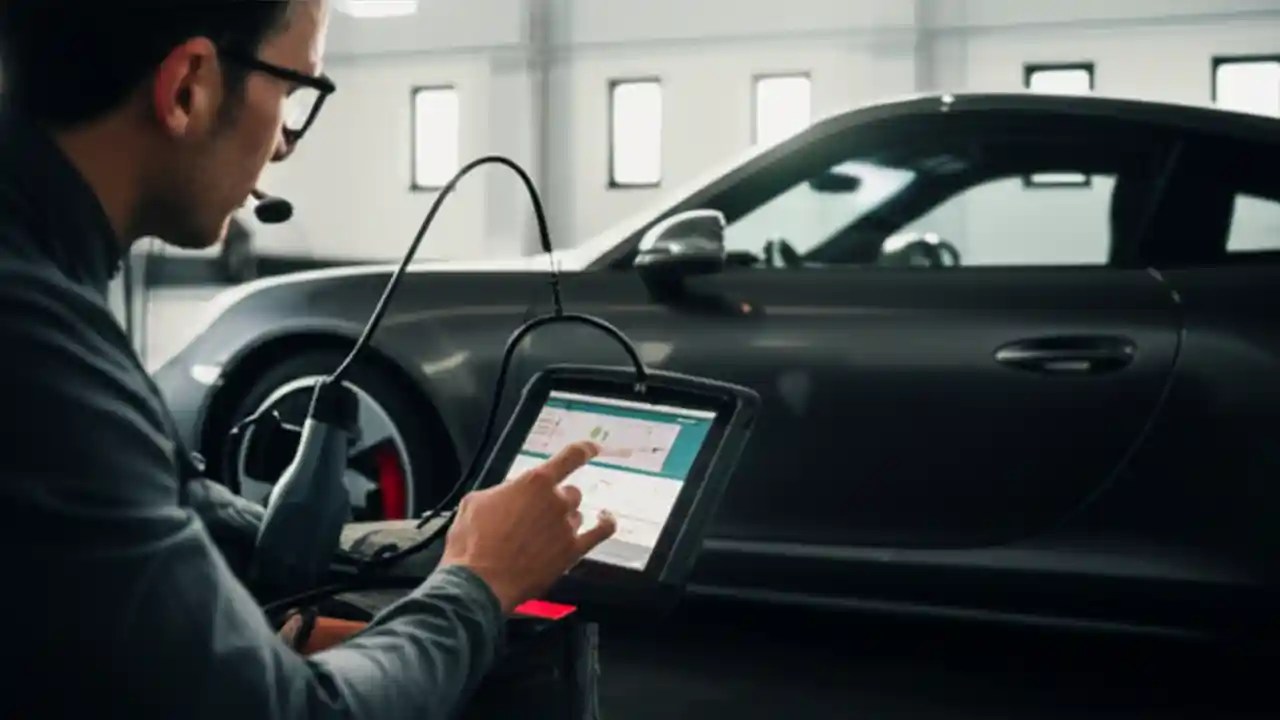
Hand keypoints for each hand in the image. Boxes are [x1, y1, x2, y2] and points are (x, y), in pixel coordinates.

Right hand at [440, 441, 617, 613]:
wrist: (478, 583)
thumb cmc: (471, 541)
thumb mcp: (476, 502)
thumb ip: (503, 491)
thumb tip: (513, 493)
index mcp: (535, 482)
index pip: (570, 458)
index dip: (584, 450)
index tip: (593, 448)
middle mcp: (557, 501)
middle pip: (570, 493)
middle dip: (555, 501)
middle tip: (534, 518)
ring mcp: (568, 527)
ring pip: (576, 515)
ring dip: (563, 521)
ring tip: (541, 538)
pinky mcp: (573, 552)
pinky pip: (601, 532)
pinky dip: (605, 524)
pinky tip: (605, 520)